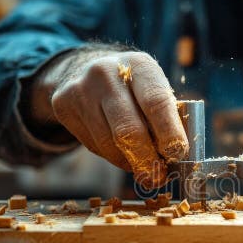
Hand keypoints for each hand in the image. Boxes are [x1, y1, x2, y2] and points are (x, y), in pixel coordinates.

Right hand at [30, 50, 187, 188]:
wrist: (87, 69)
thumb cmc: (134, 87)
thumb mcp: (154, 89)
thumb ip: (168, 117)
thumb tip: (176, 158)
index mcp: (139, 65)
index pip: (156, 103)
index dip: (169, 134)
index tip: (178, 155)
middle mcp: (106, 73)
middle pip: (128, 129)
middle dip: (147, 159)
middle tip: (159, 177)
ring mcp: (81, 89)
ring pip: (109, 143)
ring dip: (130, 162)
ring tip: (143, 167)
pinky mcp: (63, 105)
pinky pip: (93, 145)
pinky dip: (112, 156)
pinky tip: (120, 151)